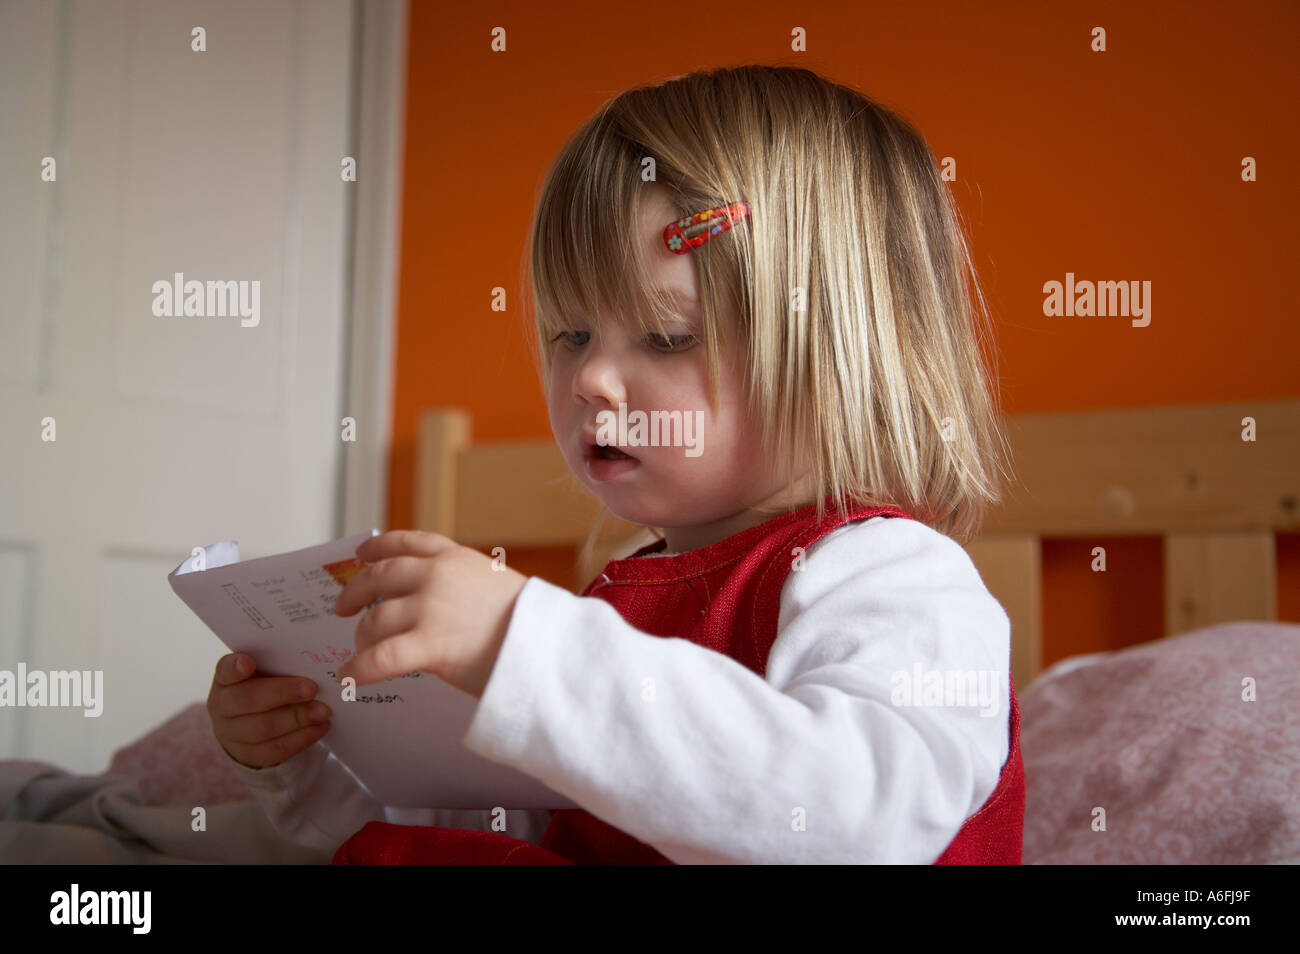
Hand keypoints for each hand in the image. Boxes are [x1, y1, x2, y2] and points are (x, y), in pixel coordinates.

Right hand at [206, 653, 330, 768]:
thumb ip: (278, 667)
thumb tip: (311, 665)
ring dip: (297, 719)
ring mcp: (232, 734)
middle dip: (282, 693)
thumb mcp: (261, 675)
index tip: (248, 663)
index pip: (226, 671)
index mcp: (225, 680)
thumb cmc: (262, 689)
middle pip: (248, 700)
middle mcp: (222, 707)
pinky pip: (276, 749)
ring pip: (263, 728)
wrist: (247, 726)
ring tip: (323, 711)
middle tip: (311, 689)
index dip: (235, 667)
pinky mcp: (249, 755)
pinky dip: (301, 738)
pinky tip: (319, 727)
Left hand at [332, 530, 528, 699]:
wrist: (550, 643)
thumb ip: (462, 582)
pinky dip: (359, 669)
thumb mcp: (495, 583)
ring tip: (359, 650)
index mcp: (455, 557)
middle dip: (355, 592)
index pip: (406, 543)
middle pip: (379, 577)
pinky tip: (350, 678)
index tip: (362, 553)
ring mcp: (431, 608)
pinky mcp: (429, 645)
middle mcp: (437, 575)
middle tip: (343, 607)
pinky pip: (380, 658)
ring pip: (374, 620)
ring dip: (362, 637)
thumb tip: (435, 598)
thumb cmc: (530, 621)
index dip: (378, 548)